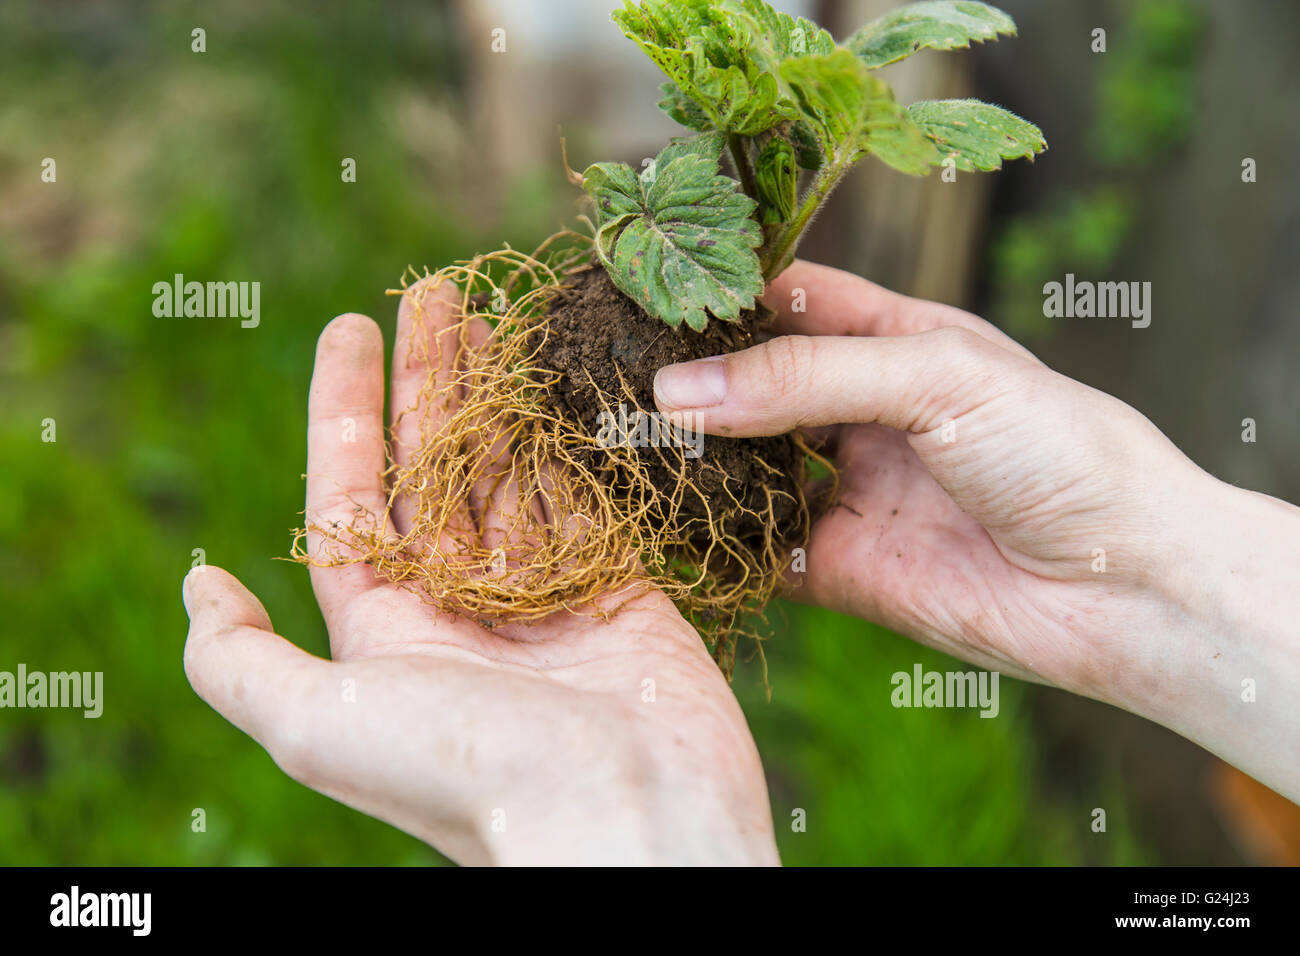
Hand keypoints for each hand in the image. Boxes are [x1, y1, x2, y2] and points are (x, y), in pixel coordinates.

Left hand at [183, 280, 778, 865]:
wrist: (625, 817)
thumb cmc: (469, 770)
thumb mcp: (318, 725)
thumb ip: (238, 661)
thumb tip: (196, 585)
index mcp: (389, 629)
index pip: (353, 493)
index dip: (344, 409)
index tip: (350, 326)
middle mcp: (463, 606)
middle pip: (437, 466)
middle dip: (430, 379)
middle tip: (437, 289)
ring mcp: (546, 594)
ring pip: (512, 470)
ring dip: (499, 393)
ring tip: (495, 313)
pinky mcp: (620, 589)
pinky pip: (588, 496)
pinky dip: (574, 437)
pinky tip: (565, 380)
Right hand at [653, 260, 1299, 801]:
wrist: (1122, 587)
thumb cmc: (1059, 449)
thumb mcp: (936, 376)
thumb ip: (806, 378)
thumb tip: (675, 389)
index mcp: (896, 340)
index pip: (789, 299)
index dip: (720, 293)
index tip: (642, 292)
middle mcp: (864, 411)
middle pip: (755, 383)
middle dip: (690, 379)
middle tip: (607, 372)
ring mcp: (848, 489)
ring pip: (746, 465)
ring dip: (693, 457)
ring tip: (618, 439)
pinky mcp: (839, 566)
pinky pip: (757, 547)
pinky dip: (713, 537)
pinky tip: (664, 517)